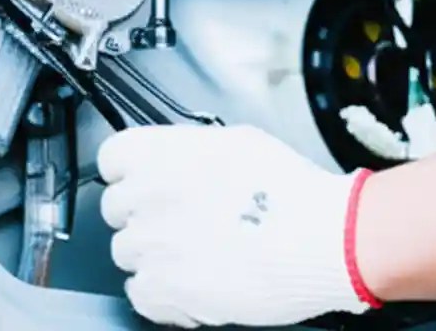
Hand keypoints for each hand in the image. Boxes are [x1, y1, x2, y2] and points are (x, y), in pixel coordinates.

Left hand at [97, 125, 377, 327]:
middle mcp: (149, 195)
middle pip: (115, 208)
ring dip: (153, 255)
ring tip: (195, 255)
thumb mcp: (237, 143)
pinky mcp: (165, 288)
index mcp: (163, 153)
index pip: (111, 158)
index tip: (140, 184)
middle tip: (178, 223)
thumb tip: (179, 160)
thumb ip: (191, 151)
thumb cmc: (292, 192)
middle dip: (142, 216)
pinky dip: (160, 293)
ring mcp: (152, 244)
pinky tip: (191, 283)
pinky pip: (139, 293)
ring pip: (127, 252)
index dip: (127, 174)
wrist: (324, 238)